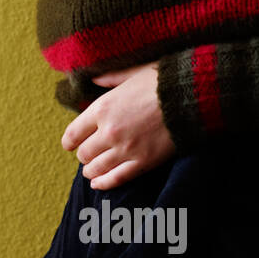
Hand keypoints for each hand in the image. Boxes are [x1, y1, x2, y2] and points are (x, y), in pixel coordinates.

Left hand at [61, 61, 175, 189]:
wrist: (189, 97)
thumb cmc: (161, 82)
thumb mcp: (131, 73)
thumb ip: (109, 78)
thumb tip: (94, 79)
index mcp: (102, 108)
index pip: (73, 133)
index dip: (69, 141)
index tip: (70, 145)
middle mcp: (109, 131)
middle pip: (84, 153)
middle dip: (84, 155)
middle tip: (87, 155)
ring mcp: (126, 149)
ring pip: (97, 168)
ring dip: (91, 171)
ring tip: (91, 171)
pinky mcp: (143, 162)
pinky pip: (116, 178)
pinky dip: (104, 183)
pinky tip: (98, 184)